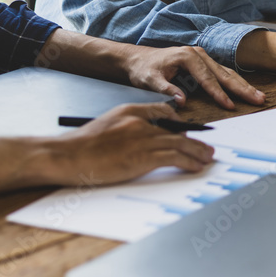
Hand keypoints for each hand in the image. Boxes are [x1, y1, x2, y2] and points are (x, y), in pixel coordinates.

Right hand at [49, 103, 215, 185]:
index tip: (188, 133)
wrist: (67, 156)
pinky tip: (196, 166)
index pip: (163, 111)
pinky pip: (174, 157)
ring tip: (207, 158)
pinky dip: (189, 162)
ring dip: (197, 152)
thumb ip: (128, 127)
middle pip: (176, 129)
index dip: (179, 123)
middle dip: (195, 139)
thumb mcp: (107, 126)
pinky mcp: (142, 157)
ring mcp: (142, 138)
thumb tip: (147, 139)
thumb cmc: (83, 146)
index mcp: (130, 110)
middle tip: (206, 148)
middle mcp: (140, 121)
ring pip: (180, 143)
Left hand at [122, 45, 264, 109]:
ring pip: (227, 73)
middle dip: (241, 88)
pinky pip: (223, 73)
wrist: (139, 58)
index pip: (206, 78)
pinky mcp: (204, 62)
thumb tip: (182, 101)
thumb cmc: (144, 69)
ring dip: (243, 86)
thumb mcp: (150, 80)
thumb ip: (166, 89)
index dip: (218, 93)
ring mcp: (203, 57)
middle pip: (223, 73)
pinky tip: (246, 90)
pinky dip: (235, 82)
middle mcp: (198, 54)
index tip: (229, 105)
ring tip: (258, 96)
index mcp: (187, 56)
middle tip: (257, 99)